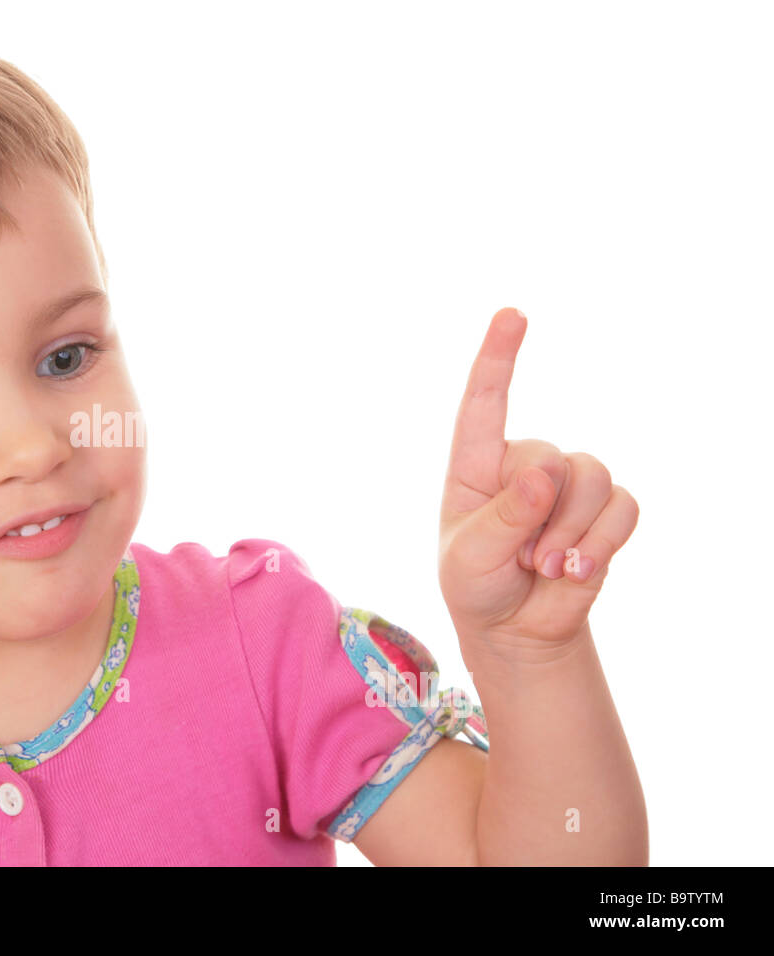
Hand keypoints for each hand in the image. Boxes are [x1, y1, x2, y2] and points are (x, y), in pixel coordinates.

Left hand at [438, 308, 639, 653]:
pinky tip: (576, 570)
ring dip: (571, 534)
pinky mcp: (604, 511)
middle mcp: (524, 464)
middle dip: (542, 516)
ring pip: (593, 478)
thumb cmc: (477, 583)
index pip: (484, 404)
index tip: (510, 314)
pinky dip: (602, 543)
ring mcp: (568, 486)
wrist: (515, 629)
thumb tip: (542, 476)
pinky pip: (624, 507)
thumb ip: (503, 518)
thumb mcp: (470, 557)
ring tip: (543, 567)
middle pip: (553, 457)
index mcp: (476, 466)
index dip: (497, 357)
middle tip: (522, 557)